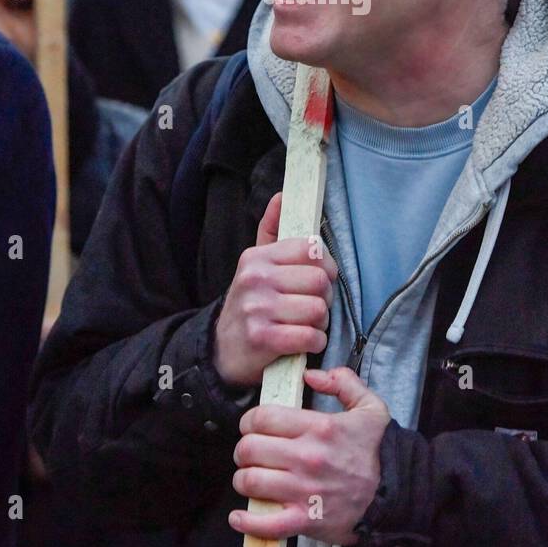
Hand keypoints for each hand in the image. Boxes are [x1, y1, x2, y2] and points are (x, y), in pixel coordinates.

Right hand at [213, 192, 336, 387]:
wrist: (222, 351)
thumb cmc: (251, 304)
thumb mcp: (255, 266)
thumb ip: (271, 232)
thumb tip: (282, 195)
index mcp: (257, 257)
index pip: (311, 249)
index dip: (325, 266)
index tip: (318, 279)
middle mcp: (255, 278)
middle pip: (320, 281)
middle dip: (325, 298)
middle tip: (312, 307)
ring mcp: (257, 308)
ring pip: (318, 309)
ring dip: (320, 323)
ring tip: (305, 325)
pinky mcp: (262, 338)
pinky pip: (310, 336)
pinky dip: (314, 342)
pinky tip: (303, 343)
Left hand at [229, 367, 390, 544]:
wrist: (399, 494)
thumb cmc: (381, 451)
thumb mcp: (370, 407)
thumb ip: (342, 382)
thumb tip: (309, 376)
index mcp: (319, 427)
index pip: (262, 418)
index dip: (250, 421)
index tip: (253, 427)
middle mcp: (307, 458)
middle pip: (250, 449)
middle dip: (244, 449)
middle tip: (250, 453)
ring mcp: (304, 491)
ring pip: (250, 482)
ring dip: (244, 480)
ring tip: (251, 478)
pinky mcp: (306, 521)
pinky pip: (265, 524)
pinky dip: (246, 521)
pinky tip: (239, 516)